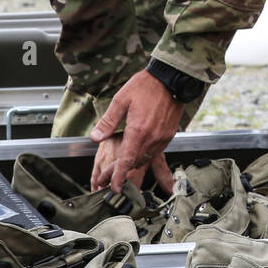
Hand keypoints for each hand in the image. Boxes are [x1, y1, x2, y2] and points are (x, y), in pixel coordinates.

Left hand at [89, 70, 182, 191]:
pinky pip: (156, 151)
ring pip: (146, 158)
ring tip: (125, 165)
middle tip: (112, 176)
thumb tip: (96, 137)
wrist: (171, 79)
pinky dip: (146, 154)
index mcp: (138, 131)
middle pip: (136, 162)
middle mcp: (152, 137)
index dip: (119, 176)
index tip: (114, 187)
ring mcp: (162, 137)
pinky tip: (139, 150)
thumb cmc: (146, 86)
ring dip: (135, 163)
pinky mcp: (169, 135)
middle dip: (124, 172)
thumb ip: (108, 121)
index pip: (127, 160)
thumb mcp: (121, 100)